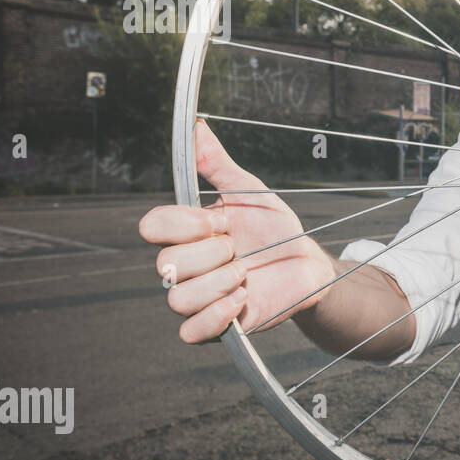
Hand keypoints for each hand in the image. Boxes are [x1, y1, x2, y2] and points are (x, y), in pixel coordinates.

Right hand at [138, 120, 335, 342]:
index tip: (222, 220)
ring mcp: (199, 298)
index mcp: (186, 233)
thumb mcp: (247, 192)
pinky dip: (216, 315)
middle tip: (239, 249)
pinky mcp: (217, 326)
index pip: (152, 227)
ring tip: (245, 274)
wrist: (307, 264)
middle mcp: (185, 266)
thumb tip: (198, 127)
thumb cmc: (274, 228)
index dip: (185, 224)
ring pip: (177, 298)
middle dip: (211, 253)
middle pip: (167, 264)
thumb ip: (217, 164)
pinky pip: (189, 332)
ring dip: (217, 283)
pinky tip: (243, 297)